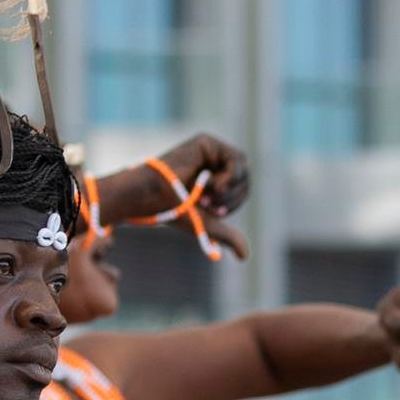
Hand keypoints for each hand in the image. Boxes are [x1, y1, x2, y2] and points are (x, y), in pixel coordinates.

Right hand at [99, 133, 250, 252]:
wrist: (153, 199)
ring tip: (205, 195)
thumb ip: (228, 236)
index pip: (241, 188)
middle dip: (231, 198)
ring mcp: (210, 150)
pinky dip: (228, 178)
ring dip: (229, 189)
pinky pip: (234, 159)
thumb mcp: (207, 224)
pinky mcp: (206, 142)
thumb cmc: (173, 211)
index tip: (214, 211)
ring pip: (242, 168)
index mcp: (214, 177)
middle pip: (244, 178)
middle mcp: (213, 161)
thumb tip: (245, 257)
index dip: (233, 203)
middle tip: (208, 205)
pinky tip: (209, 185)